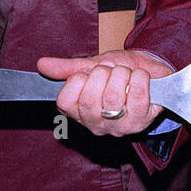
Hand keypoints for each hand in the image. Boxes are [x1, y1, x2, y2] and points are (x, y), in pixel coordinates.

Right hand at [38, 50, 173, 136]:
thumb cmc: (118, 71)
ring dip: (123, 74)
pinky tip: (141, 78)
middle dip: (103, 74)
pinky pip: (137, 96)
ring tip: (127, 74)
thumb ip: (68, 68)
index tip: (91, 74)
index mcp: (78, 112)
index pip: (64, 101)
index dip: (79, 79)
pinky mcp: (142, 122)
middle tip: (112, 72)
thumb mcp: (92, 65)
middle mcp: (96, 124)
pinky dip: (140, 78)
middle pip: (89, 100)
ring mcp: (119, 127)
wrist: (149, 68)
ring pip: (113, 97)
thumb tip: (41, 64)